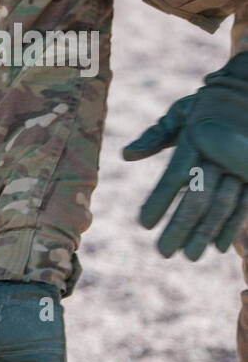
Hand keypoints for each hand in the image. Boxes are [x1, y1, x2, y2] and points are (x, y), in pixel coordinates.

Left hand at [123, 53, 247, 259]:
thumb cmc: (205, 105)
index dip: (160, 201)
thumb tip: (126, 155)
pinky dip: (232, 225)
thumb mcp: (179, 114)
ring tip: (189, 256)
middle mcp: (220, 153)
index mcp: (197, 138)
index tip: (143, 224)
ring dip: (205, 233)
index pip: (175, 175)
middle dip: (181, 226)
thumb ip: (155, 136)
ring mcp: (241, 163)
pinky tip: (218, 246)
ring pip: (223, 204)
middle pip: (199, 196)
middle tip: (164, 253)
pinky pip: (245, 203)